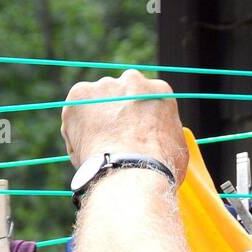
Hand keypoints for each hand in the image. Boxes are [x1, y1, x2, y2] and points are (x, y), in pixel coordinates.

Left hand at [60, 68, 188, 183]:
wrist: (133, 172)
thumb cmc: (160, 166)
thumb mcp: (177, 147)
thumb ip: (164, 134)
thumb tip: (158, 142)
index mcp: (159, 90)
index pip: (144, 99)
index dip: (136, 118)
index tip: (132, 134)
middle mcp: (131, 80)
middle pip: (118, 96)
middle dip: (114, 114)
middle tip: (114, 140)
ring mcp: (104, 86)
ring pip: (95, 104)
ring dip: (94, 122)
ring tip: (99, 151)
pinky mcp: (79, 96)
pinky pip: (74, 115)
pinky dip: (76, 132)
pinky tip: (87, 152)